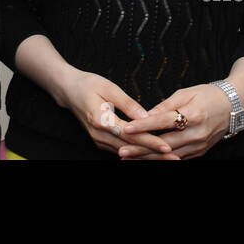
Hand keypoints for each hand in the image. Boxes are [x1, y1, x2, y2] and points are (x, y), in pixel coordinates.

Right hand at [54, 68, 175, 156]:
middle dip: (154, 155)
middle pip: (131, 148)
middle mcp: (99, 135)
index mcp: (101, 120)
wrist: (67, 90)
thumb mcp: (108, 87)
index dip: (150, 142)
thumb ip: (128, 103)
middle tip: (175, 159)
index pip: (131, 135)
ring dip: (147, 157)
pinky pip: (121, 150)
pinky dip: (137, 153)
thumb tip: (147, 117)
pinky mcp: (100, 141)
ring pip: (127, 152)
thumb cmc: (88, 84)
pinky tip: (151, 155)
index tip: (168, 147)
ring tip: (168, 159)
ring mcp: (98, 140)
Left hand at [115, 83, 231, 159]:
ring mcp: (199, 145)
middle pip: (164, 144)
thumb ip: (166, 105)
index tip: (127, 128)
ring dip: (148, 158)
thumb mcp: (186, 93)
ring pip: (169, 156)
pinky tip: (147, 160)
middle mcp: (196, 133)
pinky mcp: (200, 152)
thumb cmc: (208, 95)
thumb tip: (146, 114)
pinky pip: (178, 158)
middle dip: (141, 149)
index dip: (144, 126)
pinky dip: (162, 160)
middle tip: (122, 151)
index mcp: (193, 114)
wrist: (233, 106)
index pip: (164, 122)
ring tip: (129, 158)